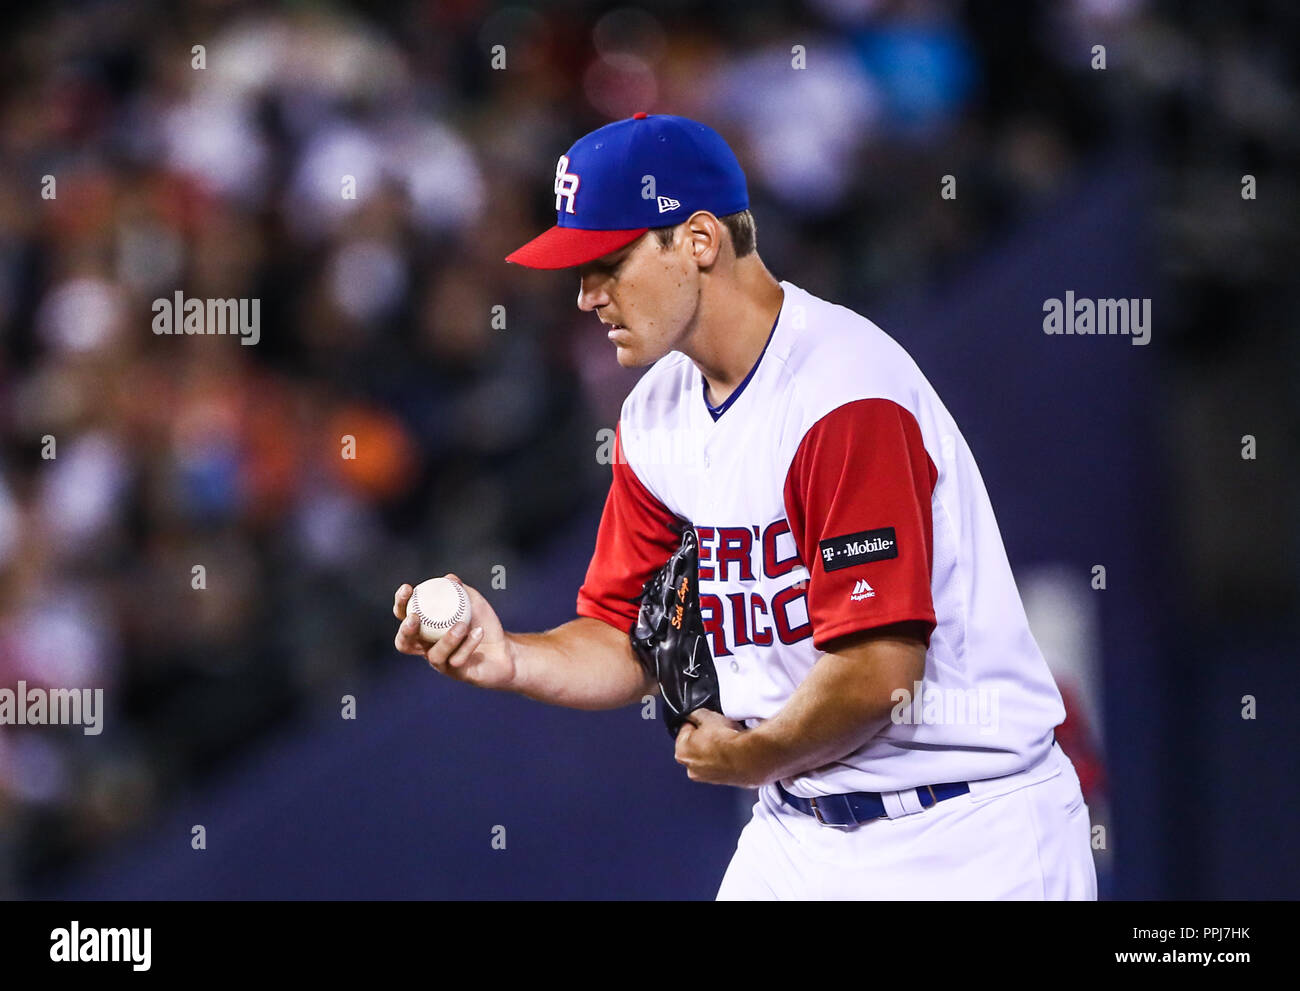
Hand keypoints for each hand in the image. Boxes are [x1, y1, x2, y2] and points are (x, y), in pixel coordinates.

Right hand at [393, 575, 516, 689]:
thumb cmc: (484, 624)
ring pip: (434, 654)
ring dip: (446, 639)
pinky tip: (479, 632)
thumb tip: (448, 578)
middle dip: (405, 630)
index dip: (401, 603)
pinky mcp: (455, 673)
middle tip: (415, 617)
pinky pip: (457, 660)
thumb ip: (461, 590)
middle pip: (404, 643)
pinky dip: (468, 645)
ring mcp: (441, 662)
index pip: (405, 615)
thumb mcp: (474, 603)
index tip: (408, 588)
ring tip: (462, 625)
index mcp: (426, 627)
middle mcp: (428, 646)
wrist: (506, 650)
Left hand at [674, 709, 769, 787]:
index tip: (704, 720)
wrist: (749, 757)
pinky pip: (719, 765)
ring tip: (727, 740)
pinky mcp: (722, 781)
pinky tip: (733, 750)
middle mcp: (690, 769)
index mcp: (681, 752)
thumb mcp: (707, 715)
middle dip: (704, 737)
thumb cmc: (727, 740)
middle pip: (694, 745)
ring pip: (707, 757)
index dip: (696, 721)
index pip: (684, 729)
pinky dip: (724, 759)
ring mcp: (706, 778)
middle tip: (717, 730)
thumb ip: (695, 714)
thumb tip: (694, 715)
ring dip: (714, 749)